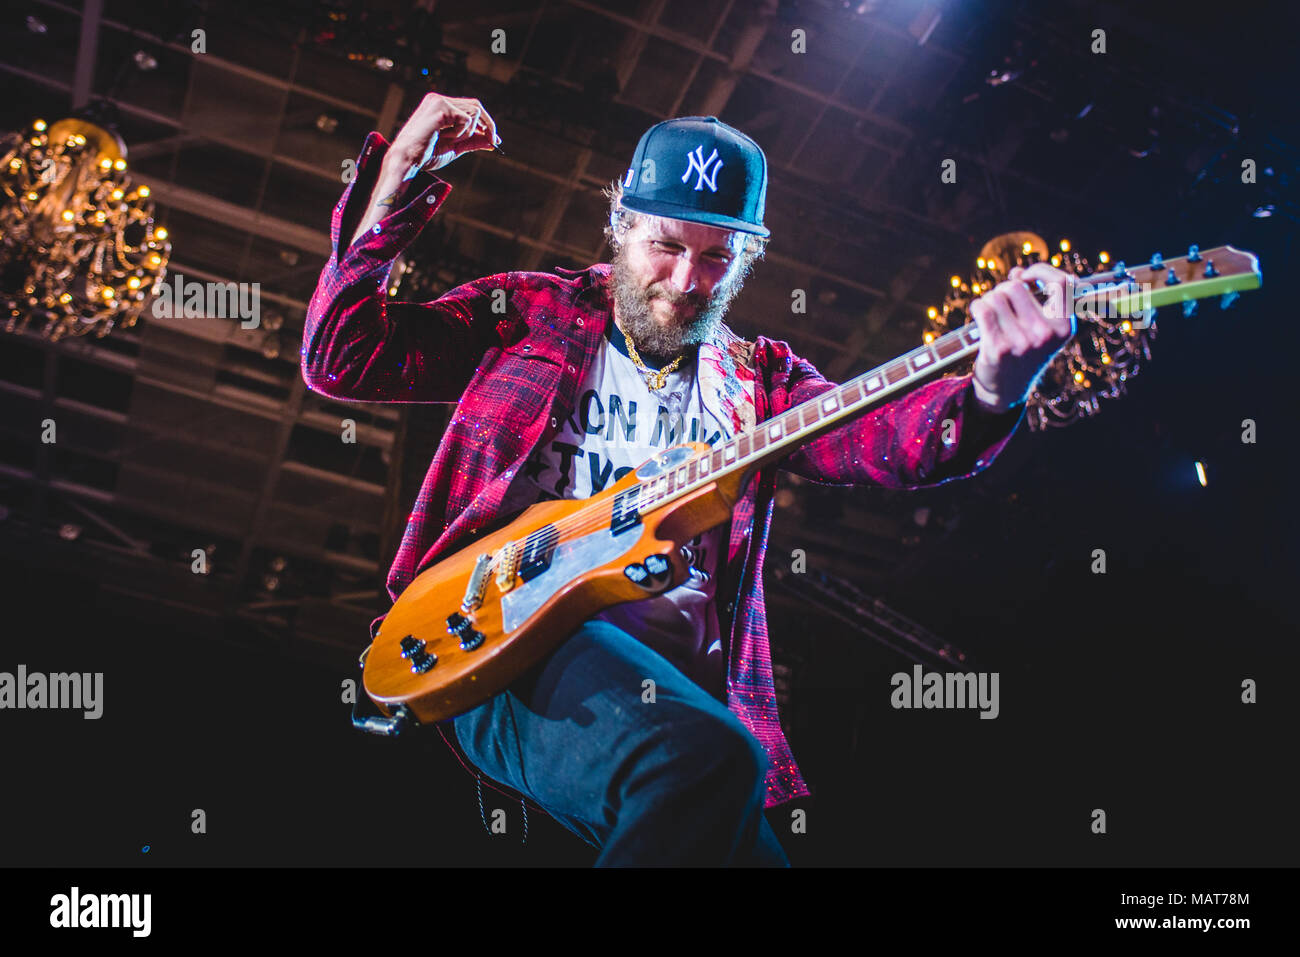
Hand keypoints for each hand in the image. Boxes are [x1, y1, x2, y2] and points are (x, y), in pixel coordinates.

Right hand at [388, 93, 500, 173]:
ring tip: (449, 139)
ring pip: (473, 112)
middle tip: (492, 140)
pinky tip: (443, 136)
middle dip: (487, 124)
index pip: (470, 108)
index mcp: (440, 106)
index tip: (494, 139)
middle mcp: (439, 99)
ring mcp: (440, 101)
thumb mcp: (454, 147)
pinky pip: (466, 120)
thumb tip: (492, 141)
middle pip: (476, 105)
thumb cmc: (425, 154)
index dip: (485, 123)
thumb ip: (472, 141)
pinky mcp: (441, 108)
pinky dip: (460, 132)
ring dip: (468, 132)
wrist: (407, 159)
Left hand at [969, 262, 1075, 411]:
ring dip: (989, 300)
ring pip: (997, 296)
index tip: (1026, 276)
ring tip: (992, 314)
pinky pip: (982, 309)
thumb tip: (1017, 273)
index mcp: (1064, 328)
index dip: (1039, 272)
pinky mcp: (998, 348)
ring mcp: (1022, 342)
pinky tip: (979, 315)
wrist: (1006, 390)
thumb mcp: (1041, 327)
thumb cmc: (1023, 351)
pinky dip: (977, 307)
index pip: (1062, 283)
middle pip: (1016, 287)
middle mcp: (1046, 335)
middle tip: (1002, 304)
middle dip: (1004, 289)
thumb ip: (1035, 297)